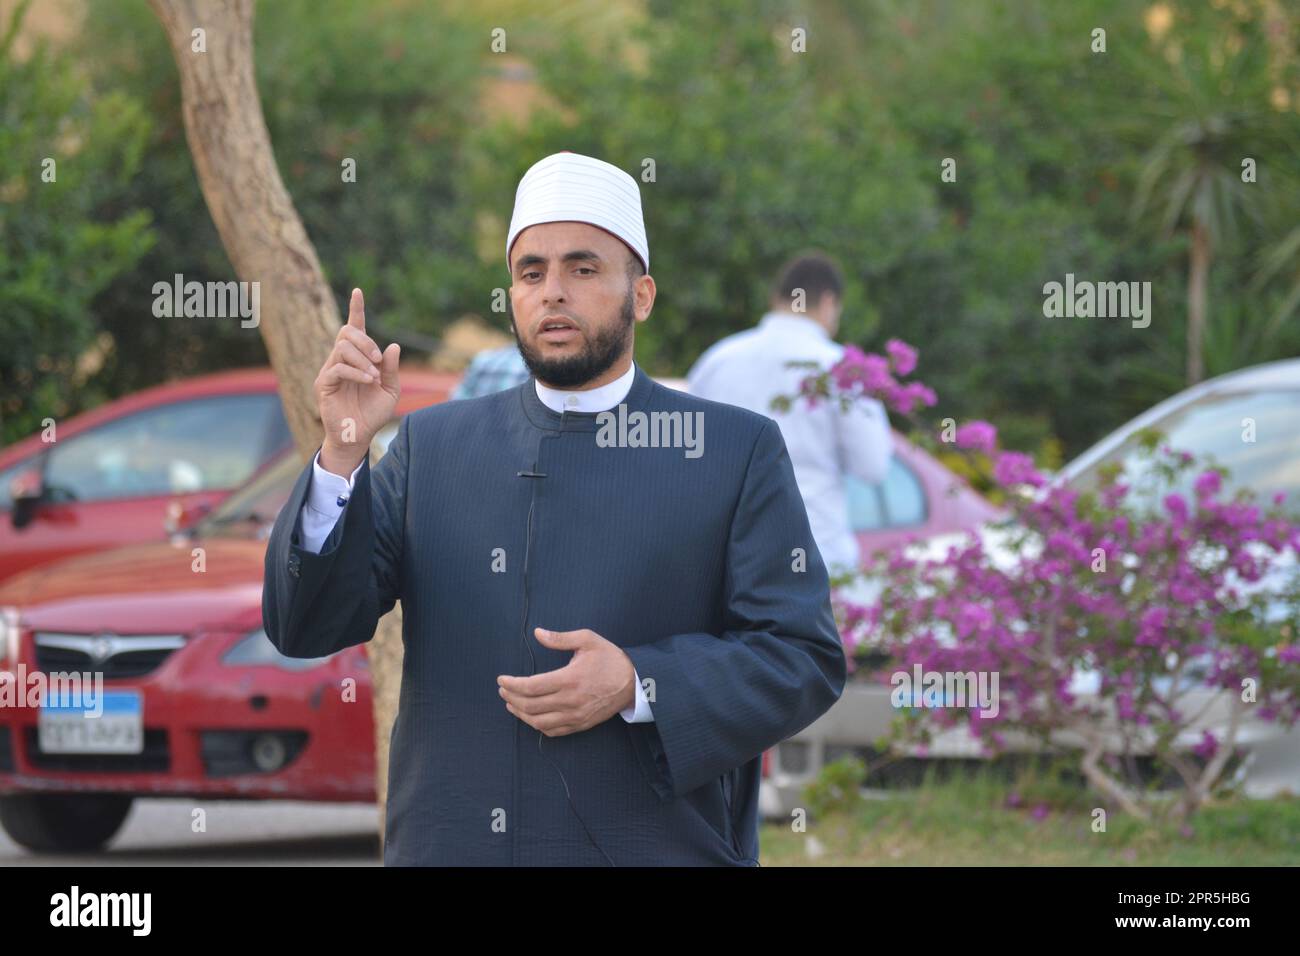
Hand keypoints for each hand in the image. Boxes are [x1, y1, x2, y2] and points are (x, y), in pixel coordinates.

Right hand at [314, 288, 400, 475]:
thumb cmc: (373, 413)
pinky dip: (356, 372)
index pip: (355, 328)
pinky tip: (367, 381)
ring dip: (362, 359)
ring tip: (373, 377)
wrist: (359, 436)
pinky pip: (337, 368)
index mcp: (358, 359)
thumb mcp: (390, 389)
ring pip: (342, 347)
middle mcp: (341, 360)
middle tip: (379, 360)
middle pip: (346, 332)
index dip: (356, 309)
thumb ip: (391, 368)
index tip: (358, 291)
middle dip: (366, 341)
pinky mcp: (323, 384)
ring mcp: (330, 371)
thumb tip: (393, 346)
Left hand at [497, 628, 636, 735]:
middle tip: (503, 690)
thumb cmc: (610, 658)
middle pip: (531, 706)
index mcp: (569, 679)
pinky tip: (531, 717)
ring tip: (511, 704)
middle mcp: (570, 701)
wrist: (634, 682)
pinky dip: (537, 726)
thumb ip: (560, 638)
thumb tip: (537, 633)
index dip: (512, 684)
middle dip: (511, 698)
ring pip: (539, 723)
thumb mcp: (588, 640)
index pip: (531, 687)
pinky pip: (553, 732)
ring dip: (521, 715)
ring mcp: (575, 716)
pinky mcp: (580, 724)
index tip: (502, 679)